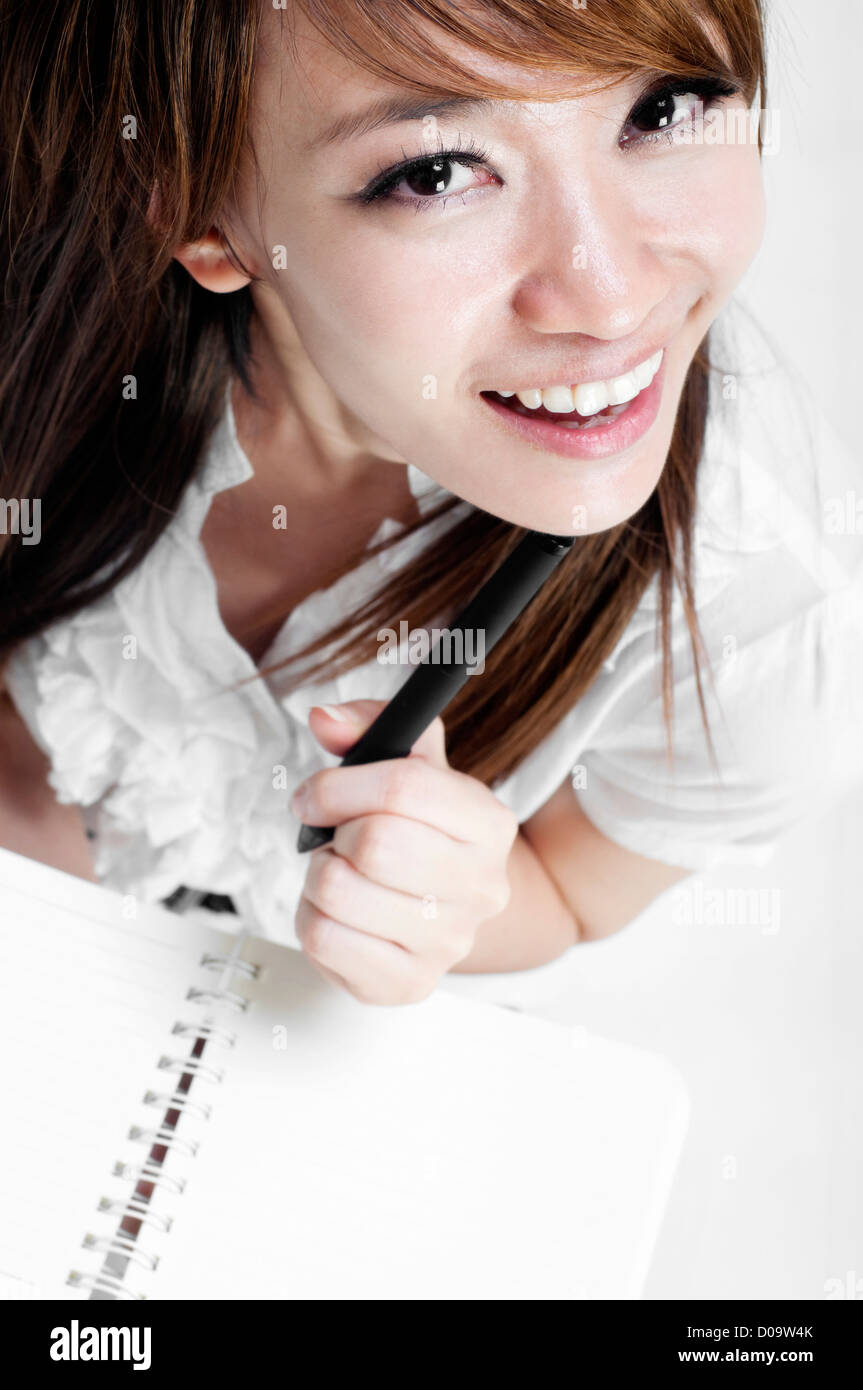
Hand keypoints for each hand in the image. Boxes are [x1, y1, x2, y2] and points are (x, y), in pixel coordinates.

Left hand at [291, 700, 518, 1005]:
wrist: (442, 910)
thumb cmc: (417, 832)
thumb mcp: (407, 765)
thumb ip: (369, 726)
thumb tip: (326, 720)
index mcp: (489, 822)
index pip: (402, 788)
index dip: (339, 784)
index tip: (315, 794)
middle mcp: (483, 886)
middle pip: (374, 844)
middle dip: (334, 835)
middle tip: (338, 839)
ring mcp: (450, 943)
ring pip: (339, 893)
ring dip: (319, 877)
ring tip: (342, 875)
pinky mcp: (408, 984)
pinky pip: (324, 941)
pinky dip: (313, 920)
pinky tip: (339, 914)